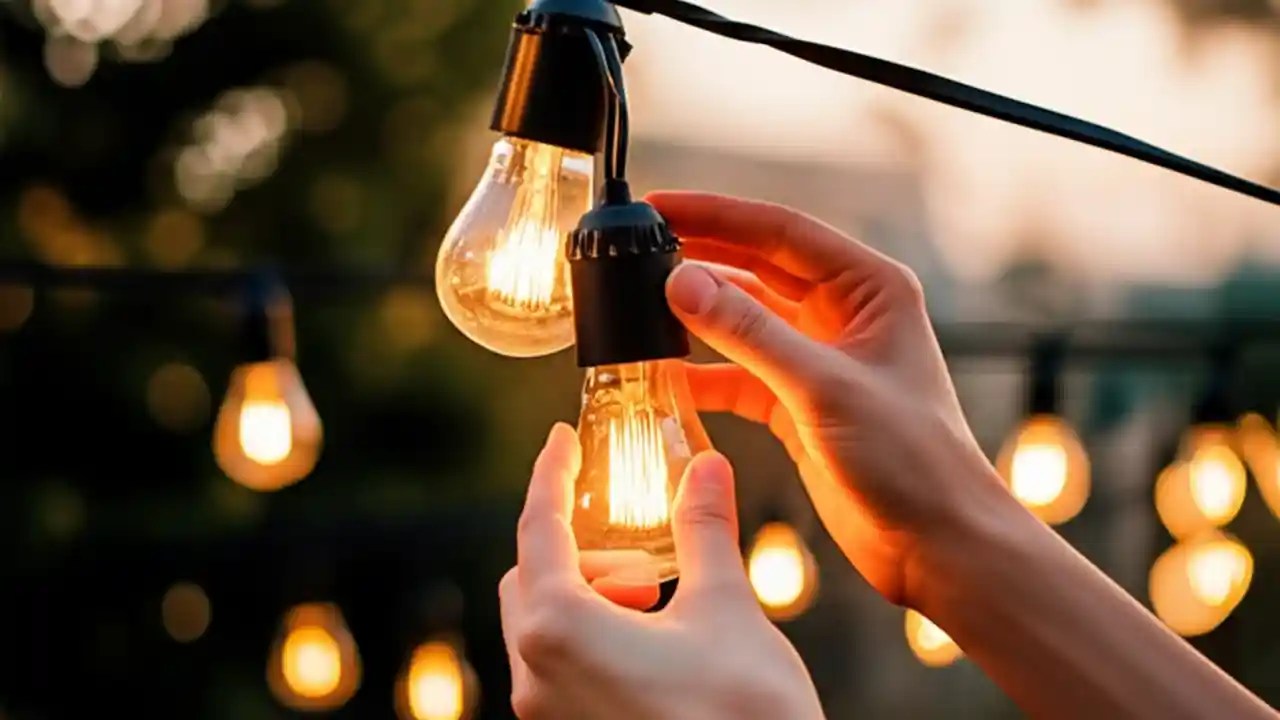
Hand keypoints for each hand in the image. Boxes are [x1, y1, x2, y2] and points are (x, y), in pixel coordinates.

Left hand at [499, 424, 824, 719]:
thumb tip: (705, 467)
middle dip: (582, 551)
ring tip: (659, 606)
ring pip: (544, 627)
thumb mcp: (725, 607)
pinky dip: (593, 637)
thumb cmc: (743, 716)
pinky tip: (654, 645)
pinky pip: (558, 668)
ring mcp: (549, 716)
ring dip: (592, 597)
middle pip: (531, 579)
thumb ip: (704, 530)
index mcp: (559, 629)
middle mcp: (535, 676)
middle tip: (645, 558)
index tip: (560, 441)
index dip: (550, 476)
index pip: (538, 528)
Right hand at [653, 191, 1015, 606]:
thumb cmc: (913, 459)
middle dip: (701, 256)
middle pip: (758, 268)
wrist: (937, 544)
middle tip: (640, 247)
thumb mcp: (823, 387)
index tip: (661, 208)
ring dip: (698, 317)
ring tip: (641, 307)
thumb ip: (750, 334)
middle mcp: (845, 315)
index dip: (717, 215)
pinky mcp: (800, 404)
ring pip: (744, 322)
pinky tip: (664, 375)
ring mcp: (820, 360)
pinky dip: (704, 375)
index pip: (781, 231)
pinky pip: (740, 375)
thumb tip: (682, 282)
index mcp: (871, 288)